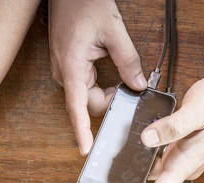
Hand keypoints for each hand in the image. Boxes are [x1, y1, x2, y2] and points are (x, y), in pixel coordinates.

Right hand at [50, 0, 147, 154]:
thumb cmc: (83, 4)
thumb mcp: (114, 30)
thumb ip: (128, 60)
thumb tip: (139, 85)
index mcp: (72, 66)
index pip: (77, 106)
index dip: (82, 130)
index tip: (86, 148)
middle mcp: (65, 74)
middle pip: (90, 103)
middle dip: (112, 100)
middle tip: (131, 87)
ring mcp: (66, 72)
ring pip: (90, 95)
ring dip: (107, 90)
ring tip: (120, 74)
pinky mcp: (70, 69)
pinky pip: (87, 86)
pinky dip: (100, 84)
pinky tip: (109, 72)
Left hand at [117, 78, 203, 182]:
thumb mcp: (195, 111)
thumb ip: (172, 127)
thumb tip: (146, 139)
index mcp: (186, 163)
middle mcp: (184, 166)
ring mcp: (184, 160)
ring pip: (155, 171)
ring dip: (138, 171)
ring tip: (115, 166)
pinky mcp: (183, 151)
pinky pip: (160, 160)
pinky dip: (146, 158)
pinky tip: (135, 148)